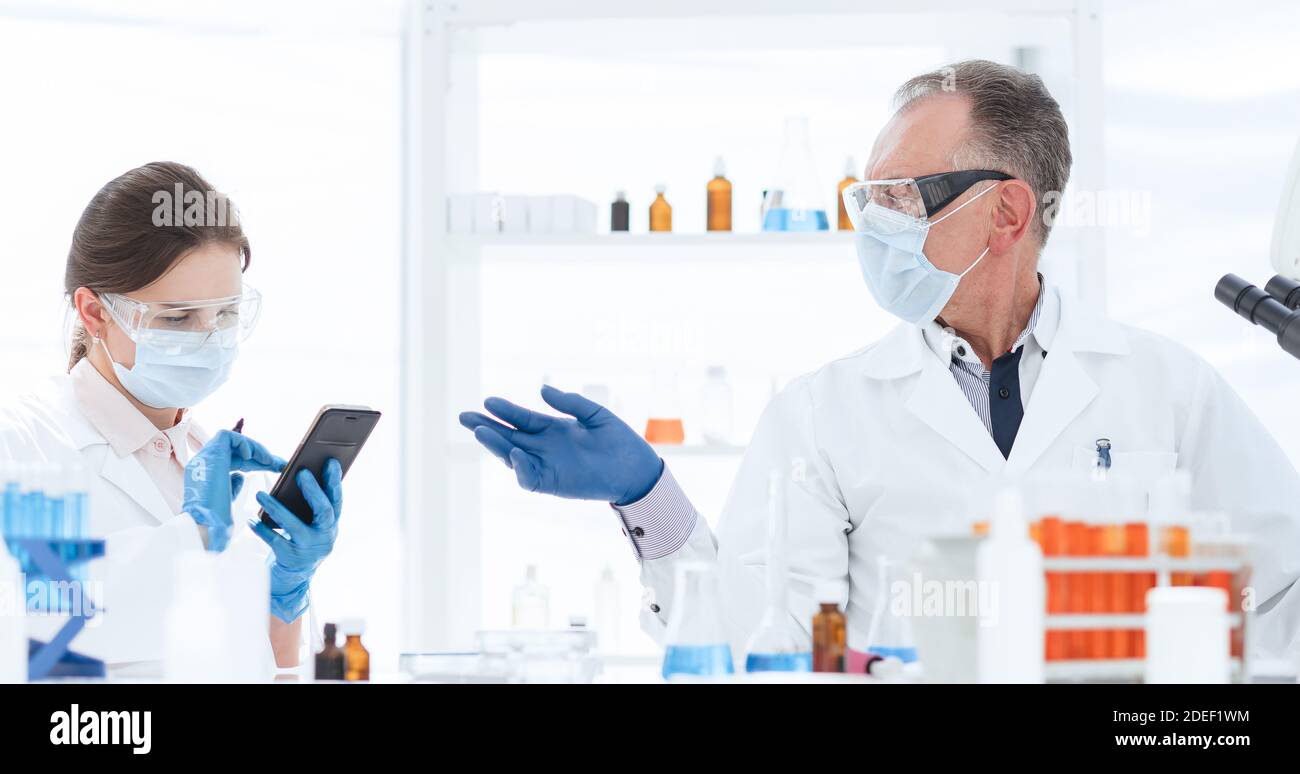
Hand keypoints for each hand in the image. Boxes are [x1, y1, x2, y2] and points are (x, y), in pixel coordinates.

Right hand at [183, 430, 285, 551]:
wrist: (204, 530)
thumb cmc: (215, 525)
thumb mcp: (228, 503)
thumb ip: (232, 486)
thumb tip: (241, 475)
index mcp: (207, 477)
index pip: (234, 462)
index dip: (256, 463)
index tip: (277, 467)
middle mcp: (203, 465)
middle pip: (235, 451)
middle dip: (260, 455)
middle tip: (281, 463)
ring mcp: (204, 459)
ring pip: (231, 440)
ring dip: (254, 448)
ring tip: (269, 462)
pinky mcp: (208, 456)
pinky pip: (226, 436)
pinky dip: (242, 442)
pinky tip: (252, 457)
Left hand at [251, 459, 342, 622]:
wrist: (293, 579)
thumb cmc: (300, 544)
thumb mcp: (311, 527)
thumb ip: (310, 508)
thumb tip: (300, 477)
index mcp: (332, 525)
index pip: (337, 500)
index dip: (334, 481)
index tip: (330, 462)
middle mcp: (325, 536)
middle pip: (324, 511)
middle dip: (313, 491)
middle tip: (300, 473)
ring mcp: (309, 549)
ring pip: (295, 526)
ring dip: (277, 508)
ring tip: (260, 495)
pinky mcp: (291, 558)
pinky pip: (275, 541)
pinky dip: (262, 530)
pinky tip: (252, 521)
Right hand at [459, 385, 662, 505]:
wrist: (636, 469)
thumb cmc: (619, 441)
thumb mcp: (595, 414)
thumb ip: (570, 402)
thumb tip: (541, 389)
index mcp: (553, 429)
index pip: (522, 418)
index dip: (505, 410)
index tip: (487, 401)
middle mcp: (545, 447)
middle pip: (509, 436)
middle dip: (486, 427)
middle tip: (464, 417)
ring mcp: (547, 465)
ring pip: (512, 456)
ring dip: (496, 446)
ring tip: (480, 432)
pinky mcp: (553, 483)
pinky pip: (529, 478)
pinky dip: (520, 467)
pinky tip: (513, 453)